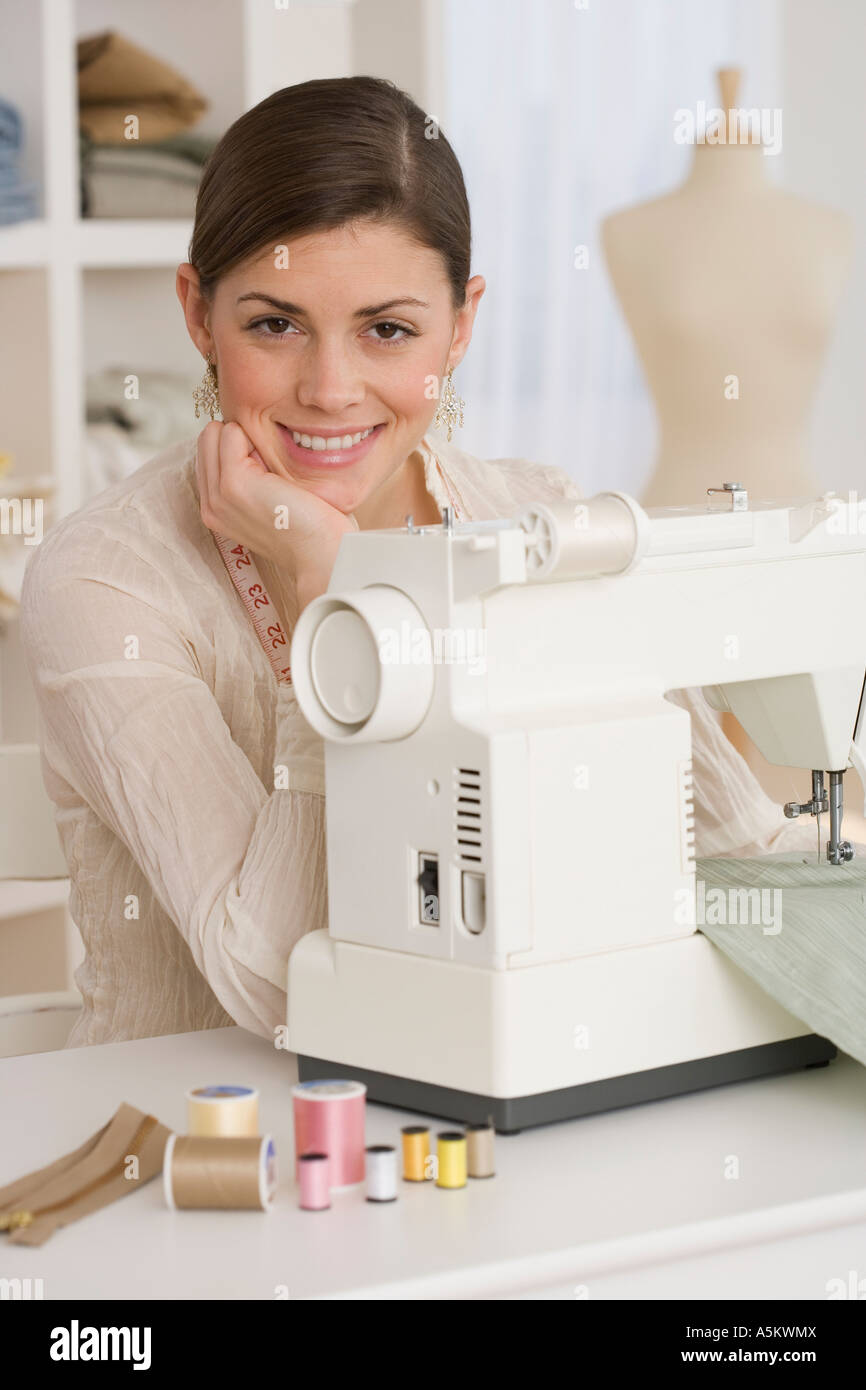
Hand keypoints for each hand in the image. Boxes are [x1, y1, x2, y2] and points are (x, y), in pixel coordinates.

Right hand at [195, 421, 357, 599]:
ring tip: (273, 471)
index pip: (208, 454)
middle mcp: (210, 504)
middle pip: (206, 439)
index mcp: (216, 510)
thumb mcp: (268, 503)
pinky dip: (257, 438)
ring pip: (215, 432)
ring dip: (248, 438)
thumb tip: (248, 439)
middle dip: (238, 439)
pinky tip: (277, 469)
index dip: (238, 449)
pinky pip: (231, 432)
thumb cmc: (309, 529)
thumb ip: (250, 478)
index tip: (267, 472)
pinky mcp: (232, 482)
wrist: (321, 555)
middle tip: (270, 467)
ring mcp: (218, 494)